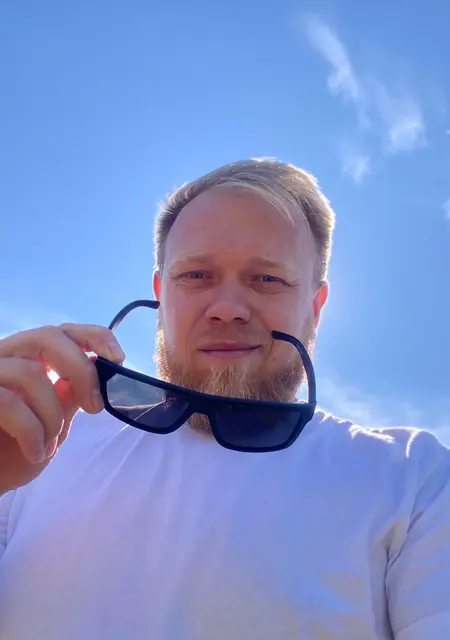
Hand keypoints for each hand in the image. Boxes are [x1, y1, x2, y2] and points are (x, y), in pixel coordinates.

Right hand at [0, 323, 124, 494]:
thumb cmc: (12, 456)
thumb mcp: (51, 422)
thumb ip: (69, 393)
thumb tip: (98, 368)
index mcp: (25, 358)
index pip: (61, 331)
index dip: (93, 336)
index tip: (117, 359)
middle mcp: (3, 357)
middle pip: (48, 337)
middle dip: (81, 371)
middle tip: (95, 407)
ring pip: (31, 372)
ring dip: (52, 416)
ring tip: (50, 445)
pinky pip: (9, 403)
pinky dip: (31, 432)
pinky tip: (35, 453)